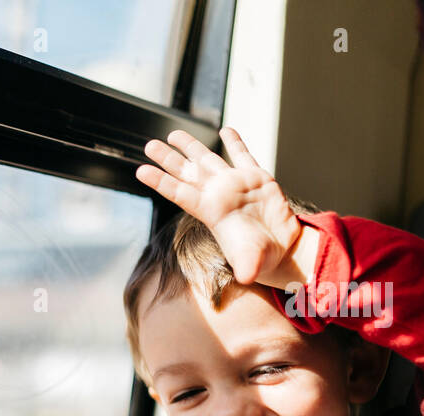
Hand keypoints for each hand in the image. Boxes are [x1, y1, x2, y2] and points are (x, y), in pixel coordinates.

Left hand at [136, 127, 306, 287]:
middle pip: (187, 173)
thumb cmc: (261, 258)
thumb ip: (247, 266)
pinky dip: (235, 142)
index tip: (140, 170)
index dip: (160, 181)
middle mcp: (219, 195)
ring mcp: (236, 184)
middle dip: (168, 159)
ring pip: (208, 160)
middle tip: (149, 145)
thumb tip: (246, 277)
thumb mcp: (252, 262)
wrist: (282, 251)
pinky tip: (224, 130)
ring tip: (174, 134)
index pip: (180, 193)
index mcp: (212, 212)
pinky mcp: (257, 178)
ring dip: (191, 147)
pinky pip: (242, 155)